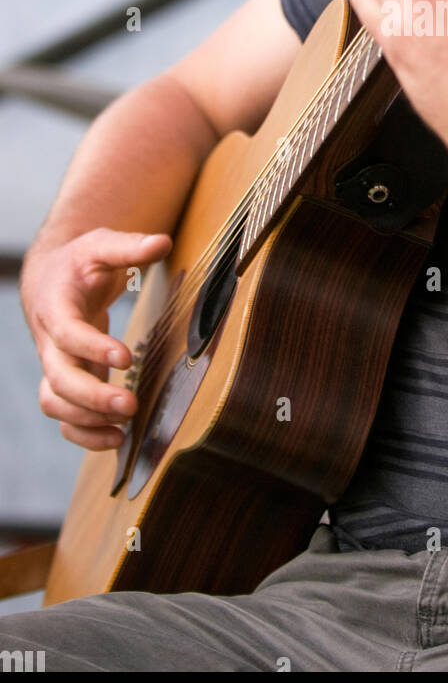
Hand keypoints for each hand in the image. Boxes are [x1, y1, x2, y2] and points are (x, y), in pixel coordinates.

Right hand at [20, 229, 171, 449]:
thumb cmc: (80, 263)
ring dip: (87, 420)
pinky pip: (64, 417)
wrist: (51, 280)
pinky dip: (85, 434)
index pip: (68, 334)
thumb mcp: (102, 245)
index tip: (126, 358)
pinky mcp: (66, 382)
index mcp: (56, 308)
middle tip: (131, 406)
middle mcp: (50, 343)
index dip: (93, 348)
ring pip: (55, 403)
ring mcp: (56, 366)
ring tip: (126, 427)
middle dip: (93, 397)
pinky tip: (117, 439)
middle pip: (59, 379)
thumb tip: (162, 242)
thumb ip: (130, 246)